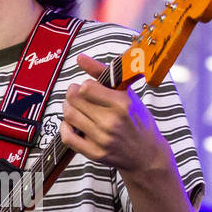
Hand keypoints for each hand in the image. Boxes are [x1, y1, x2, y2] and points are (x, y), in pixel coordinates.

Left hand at [61, 54, 172, 178]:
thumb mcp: (127, 93)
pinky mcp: (95, 153)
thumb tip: (80, 57)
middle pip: (74, 100)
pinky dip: (65, 127)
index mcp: (122, 104)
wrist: (146, 154)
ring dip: (68, 108)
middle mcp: (111, 122)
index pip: (86, 88)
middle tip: (76, 95)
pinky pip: (68, 137)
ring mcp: (102, 139)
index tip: (88, 88)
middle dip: (72, 94)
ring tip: (75, 107)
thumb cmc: (137, 119)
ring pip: (69, 116)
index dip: (83, 85)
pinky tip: (71, 124)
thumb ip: (102, 73)